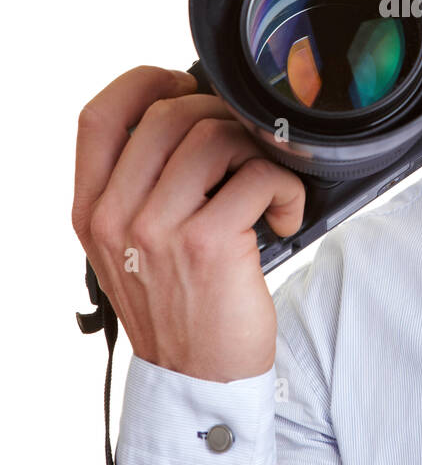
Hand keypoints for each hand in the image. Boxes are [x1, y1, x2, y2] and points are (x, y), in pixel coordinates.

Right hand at [71, 65, 304, 380]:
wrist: (199, 380)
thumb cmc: (180, 307)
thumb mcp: (132, 246)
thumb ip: (141, 187)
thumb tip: (190, 117)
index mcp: (91, 210)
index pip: (98, 117)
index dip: (143, 83)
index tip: (180, 85)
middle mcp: (114, 217)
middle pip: (168, 115)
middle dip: (221, 119)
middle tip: (244, 152)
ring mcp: (156, 230)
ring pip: (214, 136)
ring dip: (256, 154)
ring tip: (265, 189)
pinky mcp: (207, 244)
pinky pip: (259, 175)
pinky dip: (287, 189)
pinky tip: (285, 215)